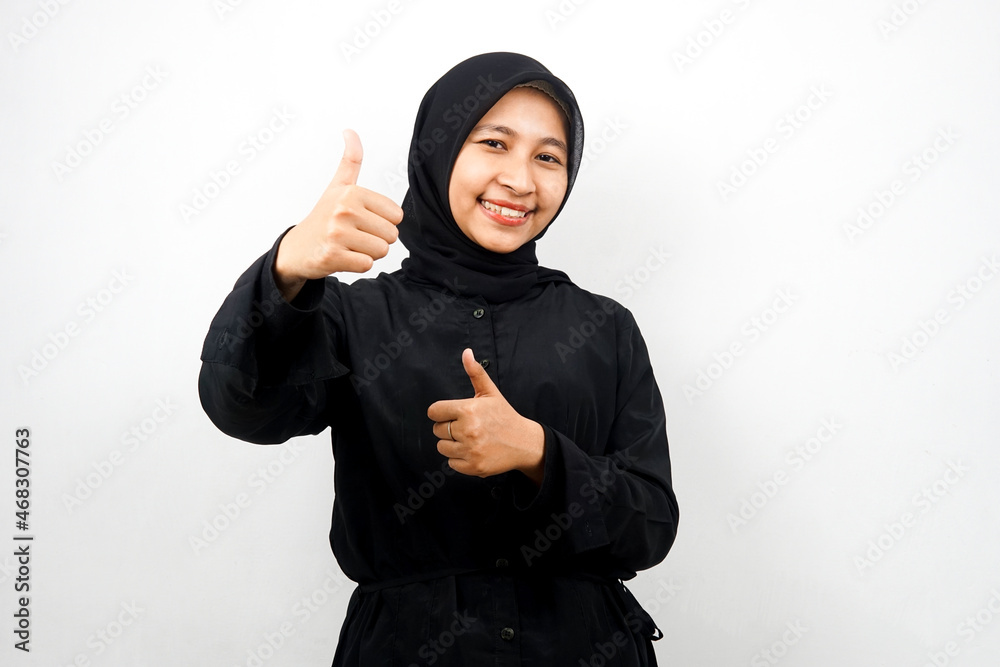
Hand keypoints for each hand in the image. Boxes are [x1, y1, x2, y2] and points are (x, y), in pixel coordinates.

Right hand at [273, 129, 403, 300]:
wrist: (297, 248)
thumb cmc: (323, 217)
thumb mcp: (337, 186)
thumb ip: (350, 160)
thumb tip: (350, 131)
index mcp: (351, 192)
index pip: (397, 216)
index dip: (383, 222)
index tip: (362, 221)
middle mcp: (344, 210)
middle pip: (392, 235)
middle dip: (377, 239)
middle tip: (355, 236)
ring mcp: (337, 233)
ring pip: (381, 251)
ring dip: (369, 253)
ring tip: (349, 246)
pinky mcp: (333, 256)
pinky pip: (367, 265)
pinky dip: (358, 264)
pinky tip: (343, 257)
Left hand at [427, 349, 544, 484]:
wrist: (524, 443)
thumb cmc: (504, 416)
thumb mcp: (490, 393)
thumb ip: (476, 372)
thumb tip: (466, 352)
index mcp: (468, 409)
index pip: (434, 411)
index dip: (442, 412)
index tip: (453, 414)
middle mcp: (468, 430)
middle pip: (437, 430)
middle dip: (448, 427)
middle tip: (466, 427)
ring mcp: (470, 450)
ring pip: (442, 447)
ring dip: (452, 444)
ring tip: (469, 439)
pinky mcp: (473, 467)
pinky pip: (451, 463)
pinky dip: (459, 459)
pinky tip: (473, 451)